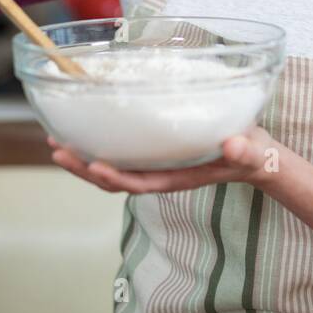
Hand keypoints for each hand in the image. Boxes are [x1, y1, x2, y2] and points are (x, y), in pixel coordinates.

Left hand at [47, 126, 277, 193]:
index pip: (141, 183)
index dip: (116, 178)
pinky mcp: (155, 151)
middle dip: (84, 168)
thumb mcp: (251, 152)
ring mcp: (156, 164)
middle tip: (58, 150)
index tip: (94, 166)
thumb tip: (232, 145)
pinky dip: (99, 145)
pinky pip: (122, 153)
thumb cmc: (252, 154)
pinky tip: (84, 130)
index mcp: (180, 176)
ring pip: (113, 168)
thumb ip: (244, 151)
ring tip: (57, 142)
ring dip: (83, 159)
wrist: (255, 156)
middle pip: (116, 179)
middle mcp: (162, 173)